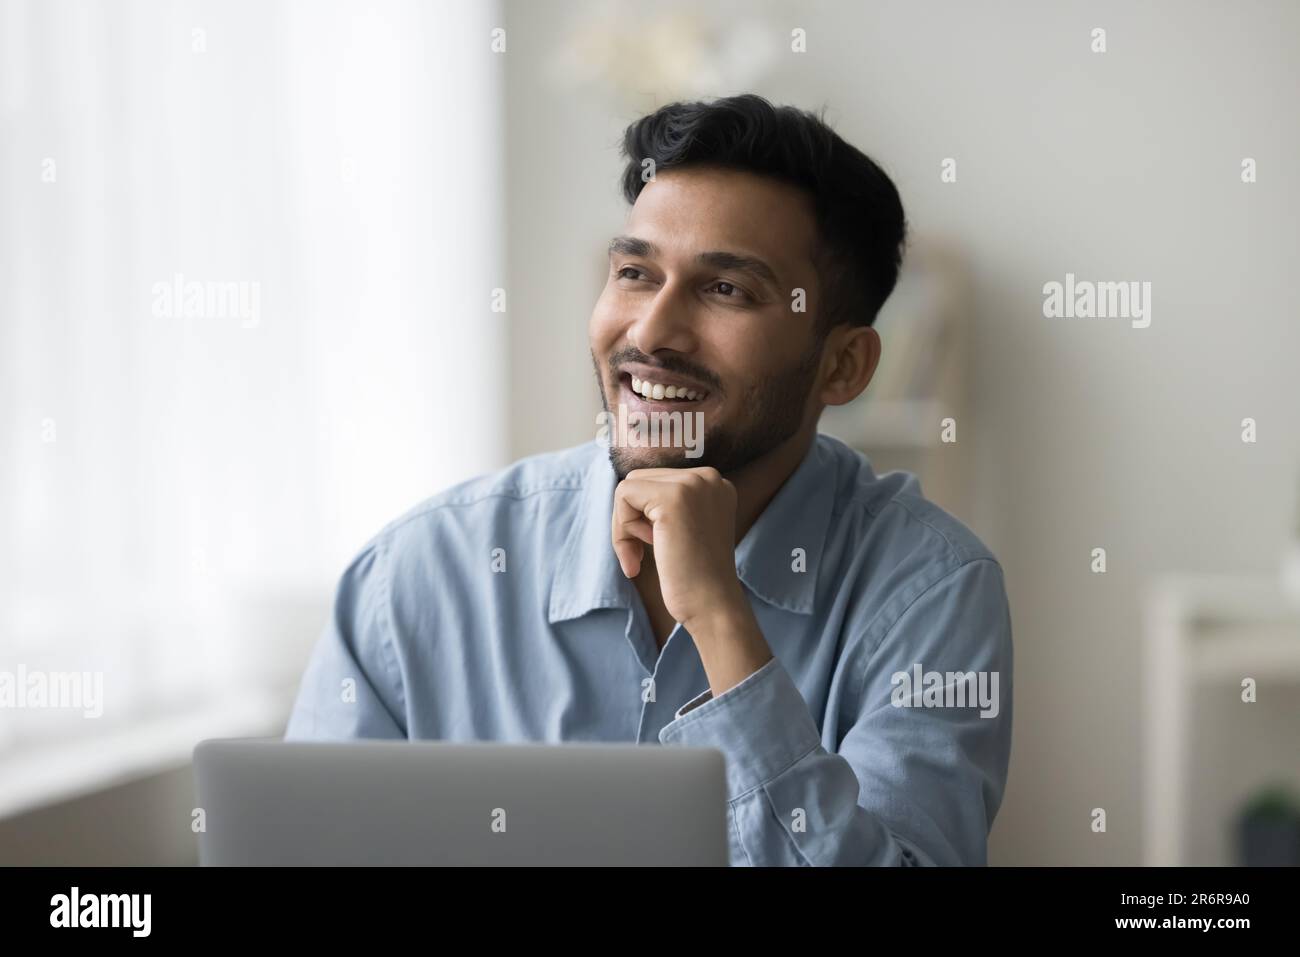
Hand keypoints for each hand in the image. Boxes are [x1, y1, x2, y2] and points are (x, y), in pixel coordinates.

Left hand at [611, 466, 744, 628]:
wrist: (712, 606)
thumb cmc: (694, 576)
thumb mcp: (687, 527)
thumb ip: (666, 504)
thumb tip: (626, 490)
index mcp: (714, 483)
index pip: (656, 481)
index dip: (644, 516)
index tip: (657, 545)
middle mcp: (707, 477)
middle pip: (640, 480)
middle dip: (632, 519)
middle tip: (645, 553)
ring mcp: (692, 484)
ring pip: (628, 488)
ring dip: (625, 526)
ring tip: (643, 554)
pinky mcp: (672, 498)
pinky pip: (622, 496)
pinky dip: (621, 530)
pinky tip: (640, 556)